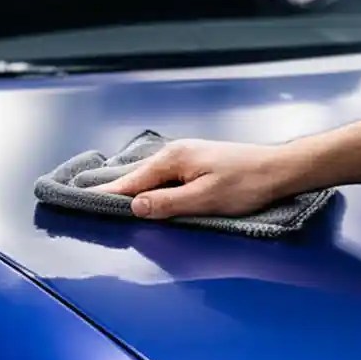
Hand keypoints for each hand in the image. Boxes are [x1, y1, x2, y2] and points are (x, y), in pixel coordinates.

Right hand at [93, 140, 303, 218]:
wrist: (279, 170)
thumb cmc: (246, 185)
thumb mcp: (205, 199)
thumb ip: (167, 204)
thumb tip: (134, 206)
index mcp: (173, 159)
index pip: (131, 182)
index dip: (107, 195)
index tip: (81, 201)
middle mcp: (175, 153)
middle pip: (136, 177)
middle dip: (113, 191)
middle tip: (85, 202)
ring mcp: (186, 157)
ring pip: (149, 177)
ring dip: (130, 190)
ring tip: (106, 202)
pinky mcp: (196, 164)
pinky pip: (163, 177)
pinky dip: (148, 187)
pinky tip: (143, 195)